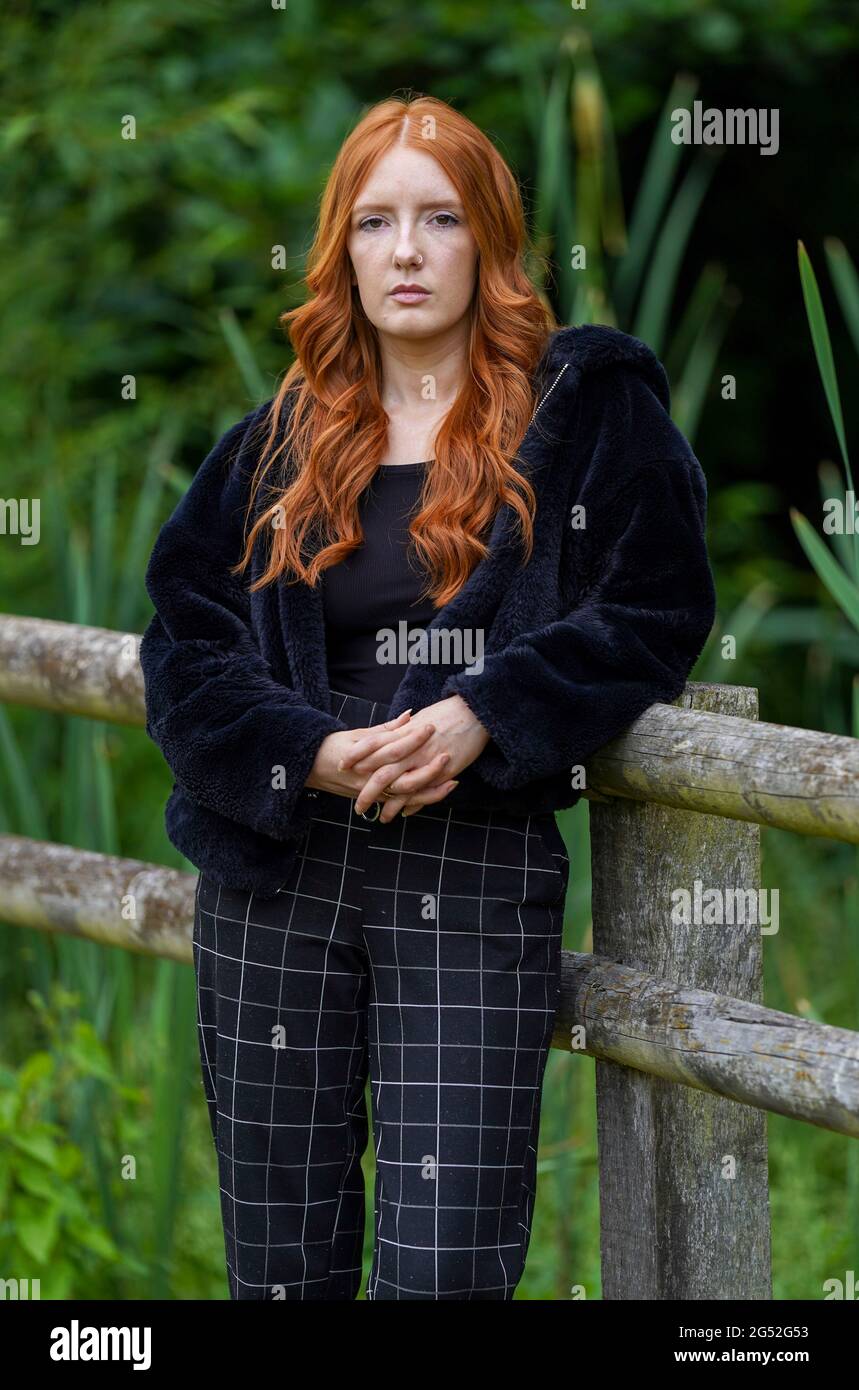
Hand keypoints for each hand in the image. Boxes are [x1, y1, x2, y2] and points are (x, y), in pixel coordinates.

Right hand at [307, 711, 456, 811]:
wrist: (311, 767)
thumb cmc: (335, 747)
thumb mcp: (358, 734)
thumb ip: (387, 729)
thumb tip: (410, 716)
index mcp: (366, 757)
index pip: (393, 747)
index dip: (413, 738)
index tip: (430, 726)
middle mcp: (370, 777)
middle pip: (404, 777)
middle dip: (428, 769)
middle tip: (447, 756)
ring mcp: (374, 791)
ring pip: (406, 796)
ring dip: (431, 791)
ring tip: (453, 783)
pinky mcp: (377, 799)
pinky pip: (402, 803)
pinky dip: (421, 800)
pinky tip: (440, 794)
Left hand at [339, 694, 490, 821]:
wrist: (474, 710)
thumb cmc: (448, 712)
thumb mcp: (421, 719)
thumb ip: (403, 730)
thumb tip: (391, 734)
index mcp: (403, 732)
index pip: (372, 743)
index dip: (356, 755)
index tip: (342, 765)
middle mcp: (411, 748)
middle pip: (382, 773)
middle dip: (367, 792)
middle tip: (357, 807)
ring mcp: (426, 761)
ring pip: (401, 787)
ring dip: (390, 805)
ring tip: (381, 818)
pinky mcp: (442, 771)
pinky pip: (424, 791)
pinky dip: (413, 804)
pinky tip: (404, 813)